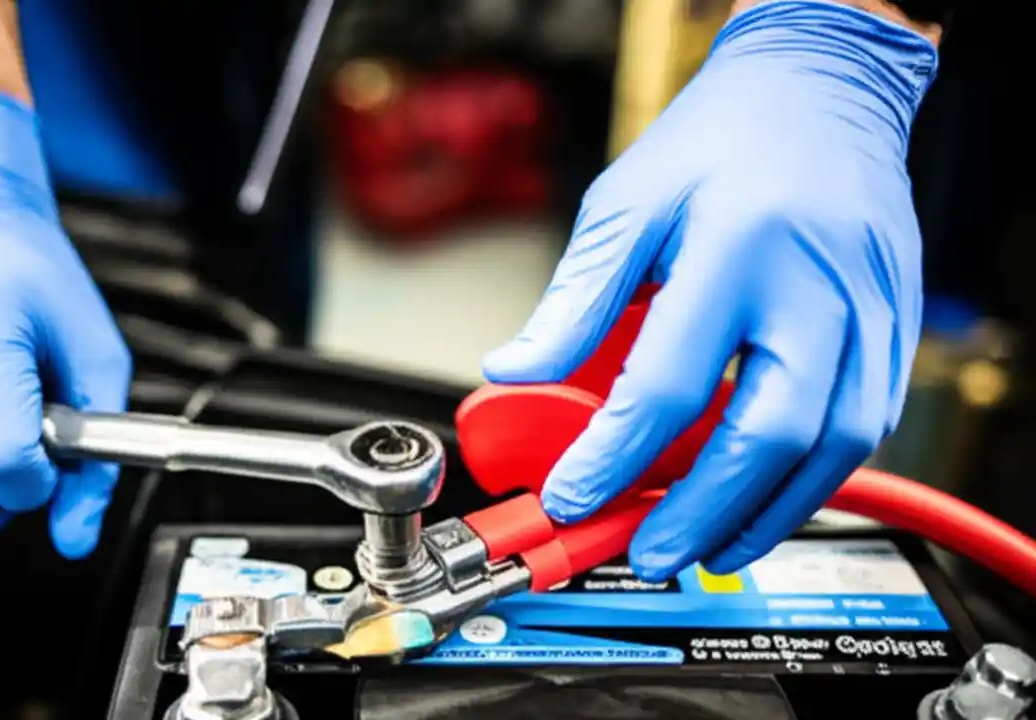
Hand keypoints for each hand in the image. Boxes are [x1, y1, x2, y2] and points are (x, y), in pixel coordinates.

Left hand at [482, 3, 937, 579]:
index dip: (612, 456)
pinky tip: (762, 500)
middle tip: (649, 550)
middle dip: (701, 511)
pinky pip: (864, 426)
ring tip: (705, 546)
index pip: (667, 385)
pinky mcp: (895, 327)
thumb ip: (575, 300)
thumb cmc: (721, 141)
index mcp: (735, 250)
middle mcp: (814, 287)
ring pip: (832, 447)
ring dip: (763, 514)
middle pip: (767, 434)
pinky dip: (811, 479)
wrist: (820, 90)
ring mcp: (868, 310)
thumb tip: (513, 371)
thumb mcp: (626, 205)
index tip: (569, 497)